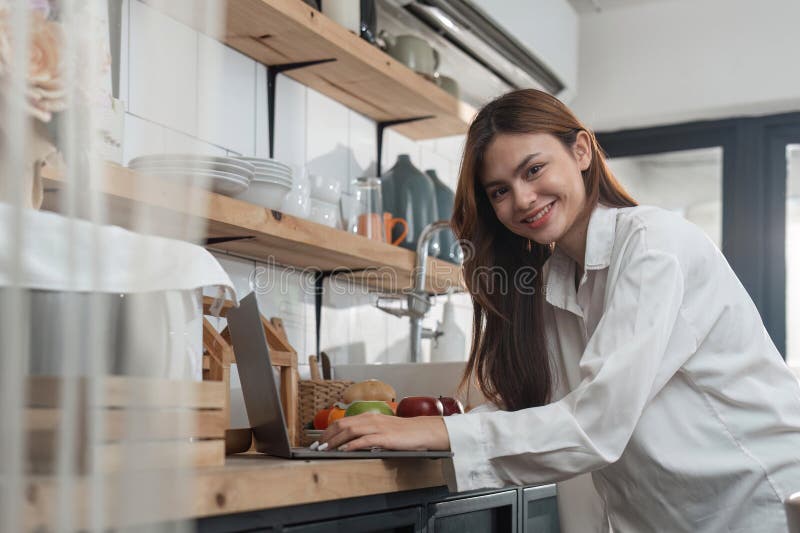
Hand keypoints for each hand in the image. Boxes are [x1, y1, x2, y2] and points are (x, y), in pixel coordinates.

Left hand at [320, 413, 450, 451]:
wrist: (421, 431)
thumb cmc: (403, 432)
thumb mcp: (381, 428)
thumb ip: (367, 432)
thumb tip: (350, 442)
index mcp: (369, 416)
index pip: (342, 422)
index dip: (328, 431)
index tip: (319, 441)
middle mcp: (371, 419)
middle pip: (342, 425)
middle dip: (327, 437)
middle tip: (318, 447)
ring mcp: (377, 427)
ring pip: (350, 431)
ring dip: (335, 441)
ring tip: (326, 449)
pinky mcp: (384, 437)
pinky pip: (364, 440)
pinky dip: (352, 445)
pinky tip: (344, 450)